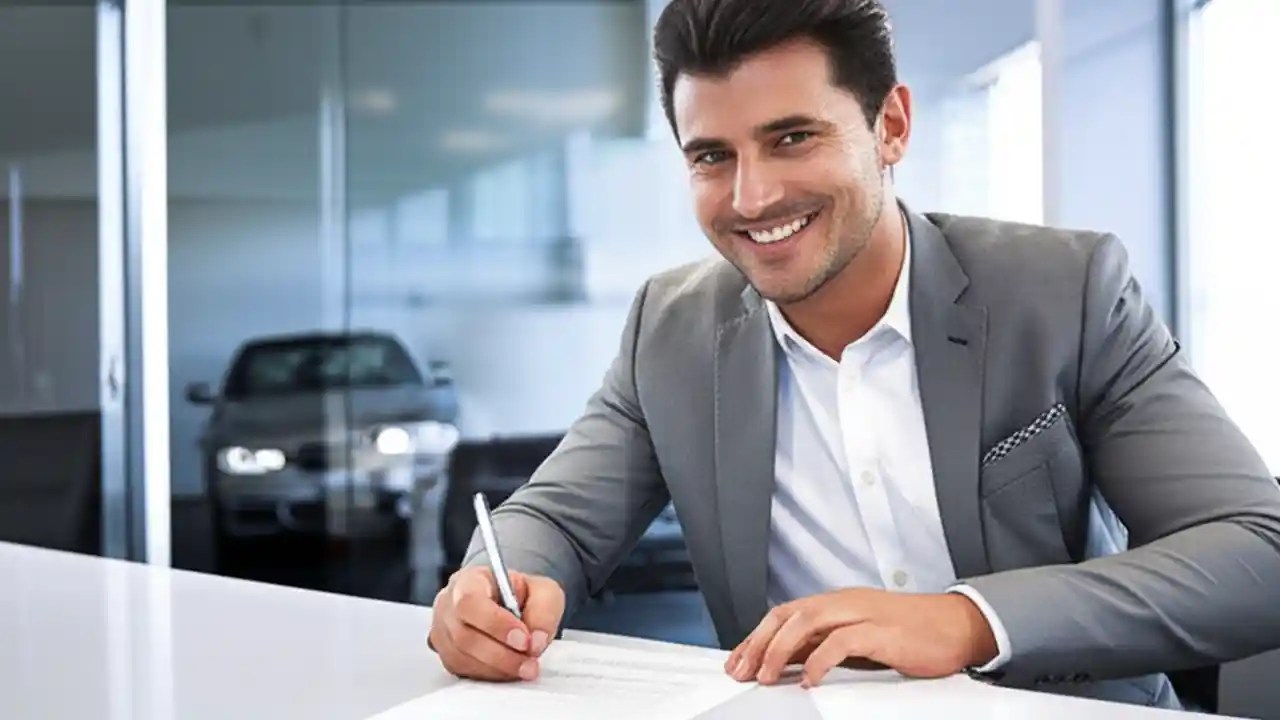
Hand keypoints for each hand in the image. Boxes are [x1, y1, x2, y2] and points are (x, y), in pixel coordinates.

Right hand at [428, 566, 565, 681]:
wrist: (512, 605)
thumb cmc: (522, 595)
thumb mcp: (543, 591)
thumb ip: (544, 612)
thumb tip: (536, 642)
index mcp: (469, 580)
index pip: (470, 601)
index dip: (495, 624)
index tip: (523, 638)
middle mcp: (448, 605)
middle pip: (463, 635)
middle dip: (501, 653)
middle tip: (530, 659)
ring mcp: (443, 632)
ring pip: (462, 657)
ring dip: (498, 667)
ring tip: (526, 666)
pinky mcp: (447, 656)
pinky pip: (463, 671)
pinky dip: (491, 674)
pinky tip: (510, 669)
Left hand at [724, 588, 996, 687]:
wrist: (958, 626)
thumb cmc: (910, 634)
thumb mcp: (859, 637)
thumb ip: (825, 644)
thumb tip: (788, 662)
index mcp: (837, 602)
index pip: (785, 613)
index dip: (756, 637)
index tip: (737, 661)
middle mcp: (845, 602)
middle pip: (789, 614)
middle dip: (759, 643)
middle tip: (742, 671)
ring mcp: (863, 614)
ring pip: (808, 621)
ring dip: (781, 649)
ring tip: (767, 676)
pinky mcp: (883, 632)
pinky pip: (843, 641)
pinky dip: (821, 660)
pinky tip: (810, 679)